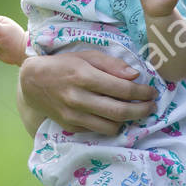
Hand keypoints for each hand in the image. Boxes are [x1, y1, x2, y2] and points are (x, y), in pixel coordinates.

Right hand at [18, 50, 157, 134]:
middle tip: (151, 106)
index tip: (152, 91)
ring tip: (135, 111)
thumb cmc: (63, 64)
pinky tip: (115, 115)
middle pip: (119, 111)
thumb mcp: (86, 55)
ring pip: (111, 126)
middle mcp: (78, 98)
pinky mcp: (71, 126)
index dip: (142, 92)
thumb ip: (111, 64)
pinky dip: (110, 124)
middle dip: (141, 110)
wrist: (33, 81)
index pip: (121, 89)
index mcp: (84, 76)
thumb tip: (134, 76)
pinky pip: (98, 130)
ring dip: (128, 121)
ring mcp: (73, 115)